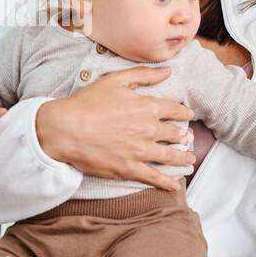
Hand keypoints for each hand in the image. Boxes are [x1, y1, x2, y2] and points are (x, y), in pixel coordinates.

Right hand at [33, 66, 194, 191]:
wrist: (65, 129)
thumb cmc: (87, 103)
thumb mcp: (115, 80)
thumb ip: (144, 75)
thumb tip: (168, 71)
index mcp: (147, 107)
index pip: (173, 110)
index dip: (183, 113)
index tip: (187, 116)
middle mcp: (148, 129)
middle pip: (174, 133)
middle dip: (184, 136)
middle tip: (188, 139)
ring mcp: (140, 151)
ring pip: (170, 156)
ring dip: (183, 158)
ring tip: (189, 159)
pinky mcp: (129, 168)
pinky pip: (153, 177)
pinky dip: (166, 182)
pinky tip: (174, 185)